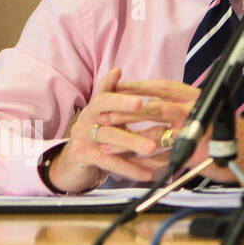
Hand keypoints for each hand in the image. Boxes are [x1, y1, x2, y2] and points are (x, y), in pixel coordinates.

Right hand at [49, 68, 167, 191]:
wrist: (75, 164)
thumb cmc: (104, 137)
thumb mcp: (117, 121)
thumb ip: (133, 111)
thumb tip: (168, 107)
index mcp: (98, 105)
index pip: (105, 89)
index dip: (110, 81)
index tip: (118, 72)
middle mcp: (88, 116)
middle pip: (103, 106)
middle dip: (123, 104)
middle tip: (142, 105)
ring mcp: (82, 135)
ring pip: (108, 135)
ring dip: (132, 141)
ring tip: (152, 148)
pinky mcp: (82, 155)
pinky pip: (106, 161)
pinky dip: (128, 167)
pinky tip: (146, 172)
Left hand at [112, 79, 243, 183]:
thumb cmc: (226, 130)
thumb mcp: (204, 110)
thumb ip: (181, 106)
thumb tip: (152, 101)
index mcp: (195, 96)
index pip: (160, 87)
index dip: (135, 87)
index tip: (113, 88)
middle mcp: (195, 109)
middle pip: (153, 108)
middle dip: (125, 111)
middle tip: (101, 114)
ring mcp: (196, 131)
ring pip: (154, 134)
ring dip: (128, 141)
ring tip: (106, 144)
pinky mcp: (196, 152)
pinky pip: (164, 157)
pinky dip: (144, 161)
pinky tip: (128, 164)